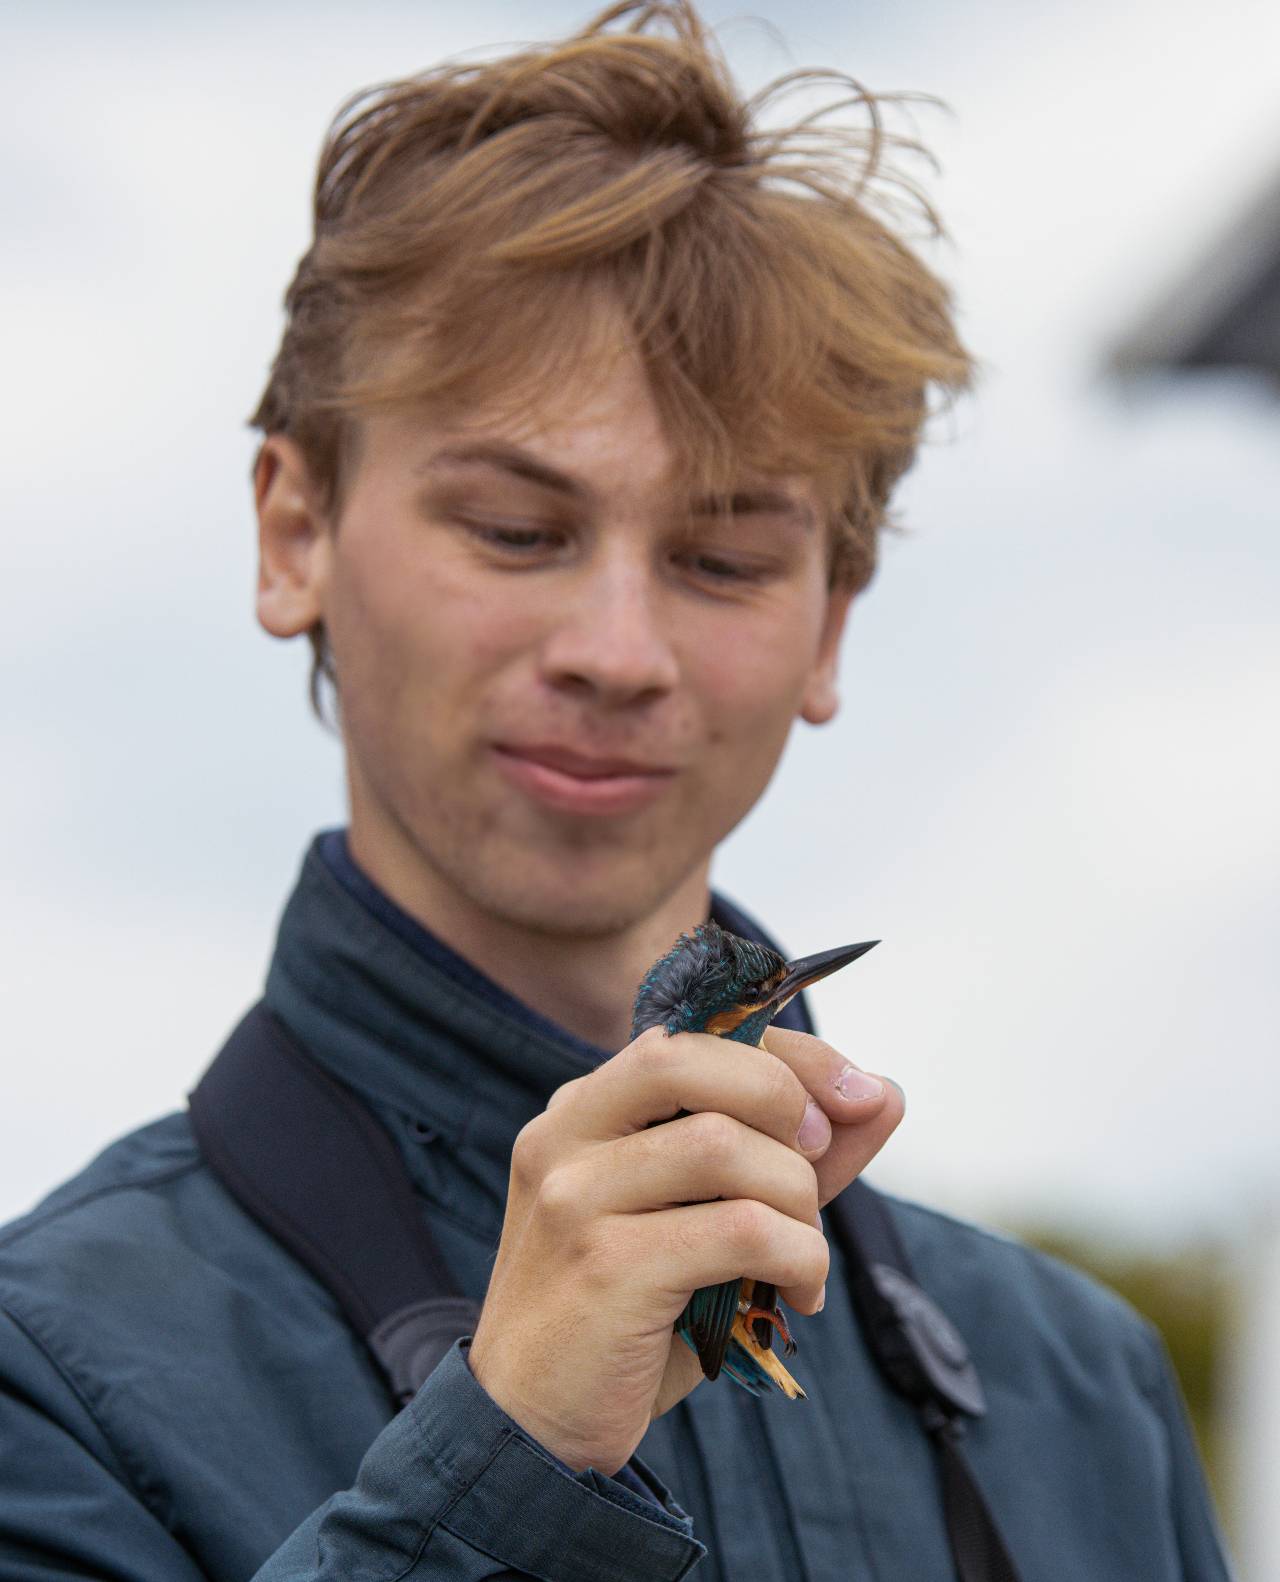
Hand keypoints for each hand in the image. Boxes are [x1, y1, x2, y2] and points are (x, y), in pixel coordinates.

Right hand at [467, 1025, 902, 1475]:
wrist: (534, 1428)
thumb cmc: (628, 1315)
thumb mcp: (709, 1217)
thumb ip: (789, 1153)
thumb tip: (882, 1094)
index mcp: (585, 1108)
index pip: (695, 1033)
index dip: (793, 1054)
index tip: (858, 1096)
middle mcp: (566, 1133)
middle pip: (696, 1060)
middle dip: (787, 1102)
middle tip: (816, 1167)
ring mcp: (575, 1196)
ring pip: (726, 1145)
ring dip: (799, 1200)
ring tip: (803, 1254)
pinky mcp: (604, 1266)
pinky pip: (740, 1229)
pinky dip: (798, 1257)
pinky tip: (797, 1295)